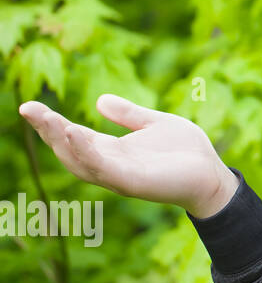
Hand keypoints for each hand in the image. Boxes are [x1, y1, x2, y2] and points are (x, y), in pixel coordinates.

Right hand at [17, 95, 237, 217]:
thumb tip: (98, 100)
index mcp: (111, 150)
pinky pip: (104, 168)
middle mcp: (109, 165)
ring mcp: (118, 175)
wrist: (212, 173)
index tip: (29, 106)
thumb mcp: (154, 124)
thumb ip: (128, 115)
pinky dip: (88, 152)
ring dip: (62, 141)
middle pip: (69, 149)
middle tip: (29, 109)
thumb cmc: (185, 152)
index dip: (51, 123)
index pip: (73, 136)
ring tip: (48, 120)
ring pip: (81, 161)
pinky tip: (76, 134)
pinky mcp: (133, 182)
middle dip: (48, 131)